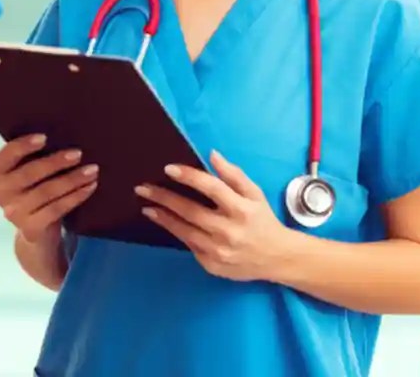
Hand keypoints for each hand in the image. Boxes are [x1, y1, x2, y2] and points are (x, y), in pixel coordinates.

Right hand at [0, 134, 98, 244]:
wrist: (36, 231)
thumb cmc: (34, 190)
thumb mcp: (28, 174)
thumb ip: (33, 157)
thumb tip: (62, 135)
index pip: (6, 156)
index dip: (23, 146)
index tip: (45, 137)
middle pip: (29, 174)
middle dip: (55, 162)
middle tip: (78, 153)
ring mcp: (14, 213)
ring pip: (46, 192)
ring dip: (72, 179)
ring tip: (92, 170)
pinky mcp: (31, 229)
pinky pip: (56, 209)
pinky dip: (76, 197)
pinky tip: (90, 187)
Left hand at [137, 150, 292, 282]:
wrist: (276, 257)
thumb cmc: (262, 220)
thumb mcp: (254, 194)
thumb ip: (233, 174)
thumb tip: (211, 155)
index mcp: (242, 209)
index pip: (212, 188)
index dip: (189, 177)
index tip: (168, 169)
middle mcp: (229, 230)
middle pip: (191, 210)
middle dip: (164, 198)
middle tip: (143, 188)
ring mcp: (219, 250)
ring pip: (184, 231)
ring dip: (163, 217)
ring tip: (147, 207)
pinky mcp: (212, 264)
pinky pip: (189, 245)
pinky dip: (175, 232)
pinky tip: (165, 221)